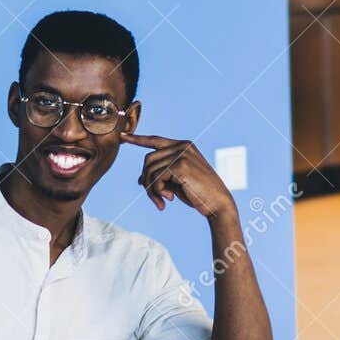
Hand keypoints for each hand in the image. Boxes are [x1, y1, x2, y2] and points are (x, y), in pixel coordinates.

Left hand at [121, 134, 235, 219]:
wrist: (217, 203)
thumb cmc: (197, 193)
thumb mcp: (175, 182)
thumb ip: (160, 176)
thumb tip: (140, 180)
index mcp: (183, 146)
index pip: (155, 140)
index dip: (137, 139)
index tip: (122, 136)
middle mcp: (182, 146)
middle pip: (147, 159)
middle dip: (146, 180)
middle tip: (155, 197)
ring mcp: (182, 154)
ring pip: (149, 170)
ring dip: (151, 189)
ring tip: (161, 200)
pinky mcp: (181, 165)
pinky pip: (155, 178)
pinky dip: (157, 191)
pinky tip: (168, 199)